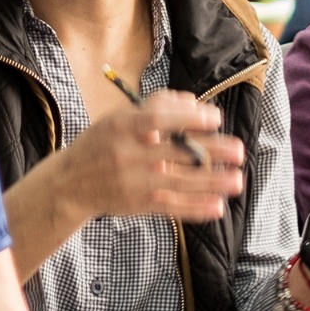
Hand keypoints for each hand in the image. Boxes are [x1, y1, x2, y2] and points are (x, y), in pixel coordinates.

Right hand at [61, 91, 242, 221]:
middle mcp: (130, 155)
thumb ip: (155, 106)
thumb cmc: (100, 144)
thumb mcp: (119, 118)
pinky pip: (172, 207)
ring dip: (212, 183)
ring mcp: (136, 182)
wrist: (70, 184)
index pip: (159, 119)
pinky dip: (196, 209)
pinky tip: (218, 207)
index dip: (189, 118)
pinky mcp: (140, 204)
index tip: (215, 118)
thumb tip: (192, 101)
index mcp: (124, 127)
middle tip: (239, 150)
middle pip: (177, 152)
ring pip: (181, 182)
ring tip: (237, 180)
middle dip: (212, 152)